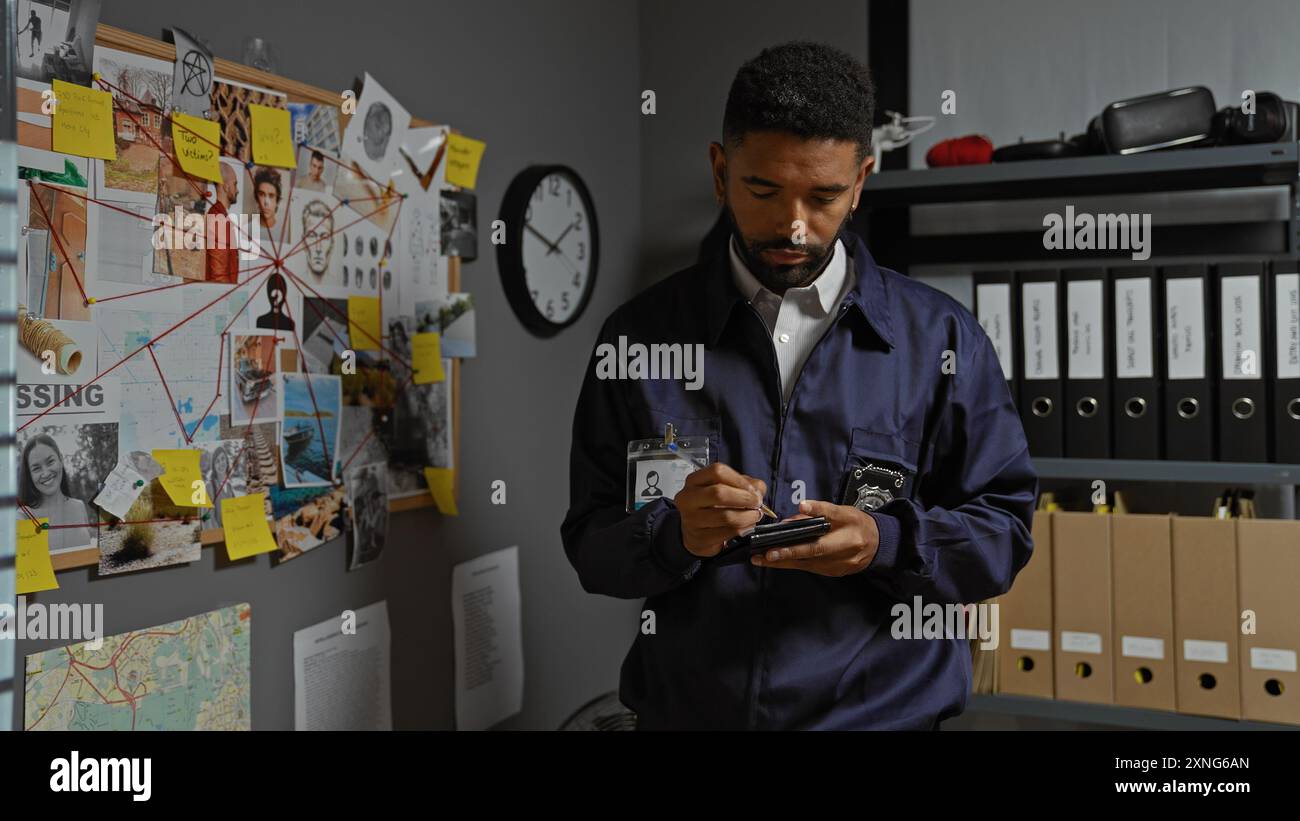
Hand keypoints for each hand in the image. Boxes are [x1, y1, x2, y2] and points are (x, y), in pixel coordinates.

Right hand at [675, 462, 766, 557]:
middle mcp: (688, 497)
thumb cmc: (713, 506)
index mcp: (694, 480)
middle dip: (745, 498)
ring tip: (755, 516)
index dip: (739, 480)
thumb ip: (745, 484)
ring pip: (726, 516)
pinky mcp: (699, 537)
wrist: (695, 533)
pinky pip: (727, 532)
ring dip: (747, 517)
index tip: (752, 490)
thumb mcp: (726, 488)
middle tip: (757, 504)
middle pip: (719, 493)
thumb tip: (758, 491)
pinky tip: (746, 526)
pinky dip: (742, 529)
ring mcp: (691, 519)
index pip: (717, 472)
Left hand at [749, 499, 878, 576]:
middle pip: (812, 553)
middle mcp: (844, 552)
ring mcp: (838, 566)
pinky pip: (809, 567)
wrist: (877, 544)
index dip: (809, 525)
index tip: (791, 522)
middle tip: (766, 554)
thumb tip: (798, 512)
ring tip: (761, 558)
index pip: (826, 529)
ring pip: (807, 564)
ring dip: (783, 562)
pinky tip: (776, 561)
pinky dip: (792, 563)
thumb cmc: (858, 524)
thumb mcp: (844, 511)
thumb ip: (822, 511)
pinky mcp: (832, 573)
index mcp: (848, 534)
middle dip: (787, 554)